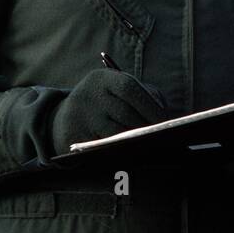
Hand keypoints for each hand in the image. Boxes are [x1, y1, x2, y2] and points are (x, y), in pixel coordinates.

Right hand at [50, 68, 169, 154]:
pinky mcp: (73, 138)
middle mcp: (88, 95)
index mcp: (102, 78)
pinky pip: (103, 147)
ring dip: (136, 141)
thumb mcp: (119, 92)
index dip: (150, 105)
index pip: (129, 88)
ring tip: (152, 146)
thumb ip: (145, 96)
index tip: (165, 120)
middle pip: (124, 113)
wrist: (67, 117)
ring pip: (115, 133)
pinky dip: (120, 151)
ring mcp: (79, 117)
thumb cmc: (106, 103)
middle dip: (146, 126)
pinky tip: (132, 154)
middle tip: (163, 137)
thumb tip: (164, 117)